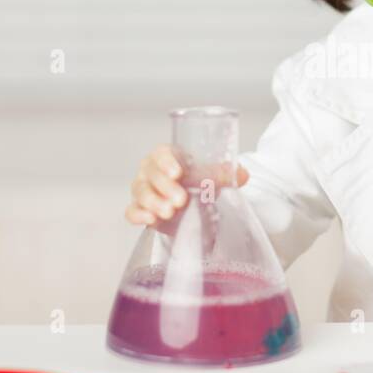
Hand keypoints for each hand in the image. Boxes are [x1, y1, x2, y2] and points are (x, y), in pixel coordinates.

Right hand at [126, 144, 248, 225]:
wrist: (190, 202)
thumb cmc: (196, 181)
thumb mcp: (210, 177)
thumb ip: (225, 174)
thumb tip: (241, 174)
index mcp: (167, 156)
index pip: (161, 153)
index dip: (166, 161)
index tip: (178, 173)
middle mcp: (150, 170)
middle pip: (150, 174)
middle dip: (165, 187)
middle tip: (180, 200)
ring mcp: (142, 189)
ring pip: (141, 192)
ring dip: (154, 202)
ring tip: (169, 212)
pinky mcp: (138, 208)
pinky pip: (131, 211)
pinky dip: (138, 215)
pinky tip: (149, 219)